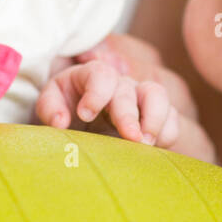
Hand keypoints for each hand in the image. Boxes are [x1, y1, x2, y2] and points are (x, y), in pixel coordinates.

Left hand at [34, 59, 180, 147]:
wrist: (77, 131)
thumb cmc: (63, 114)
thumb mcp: (50, 108)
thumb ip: (50, 109)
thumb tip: (60, 121)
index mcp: (90, 77)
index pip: (100, 73)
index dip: (96, 92)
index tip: (85, 115)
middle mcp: (117, 84)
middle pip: (129, 88)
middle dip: (128, 113)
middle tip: (128, 137)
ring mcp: (138, 99)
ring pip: (157, 94)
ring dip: (155, 118)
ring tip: (145, 144)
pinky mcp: (153, 118)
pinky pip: (171, 117)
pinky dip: (167, 132)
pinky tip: (157, 148)